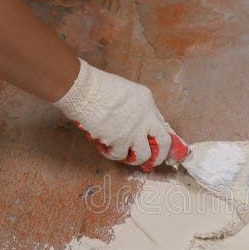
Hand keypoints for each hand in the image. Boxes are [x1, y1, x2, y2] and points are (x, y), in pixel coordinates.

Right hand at [53, 59, 182, 170]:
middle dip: (159, 156)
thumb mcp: (128, 92)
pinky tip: (105, 148)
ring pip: (144, 155)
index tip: (157, 147)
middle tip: (151, 161)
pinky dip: (112, 155)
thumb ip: (137, 108)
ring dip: (134, 158)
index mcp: (148, 103)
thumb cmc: (99, 88)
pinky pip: (121, 156)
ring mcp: (134, 130)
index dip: (160, 139)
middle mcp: (146, 118)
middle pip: (164, 143)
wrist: (84, 90)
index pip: (163, 126)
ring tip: (125, 155)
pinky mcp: (120, 140)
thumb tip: (139, 125)